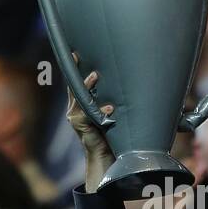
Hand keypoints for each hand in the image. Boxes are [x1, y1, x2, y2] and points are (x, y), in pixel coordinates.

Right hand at [65, 52, 112, 191]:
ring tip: (95, 76)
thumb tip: (132, 82)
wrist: (108, 156)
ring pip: (80, 97)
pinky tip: (109, 109)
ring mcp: (76, 117)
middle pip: (75, 85)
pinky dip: (101, 110)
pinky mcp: (81, 126)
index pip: (78, 82)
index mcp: (82, 103)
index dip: (76, 67)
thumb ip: (114, 100)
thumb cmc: (114, 133)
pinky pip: (89, 115)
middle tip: (82, 55)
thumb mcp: (113, 113)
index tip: (76, 52)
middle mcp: (75, 108)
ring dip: (87, 86)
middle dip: (78, 70)